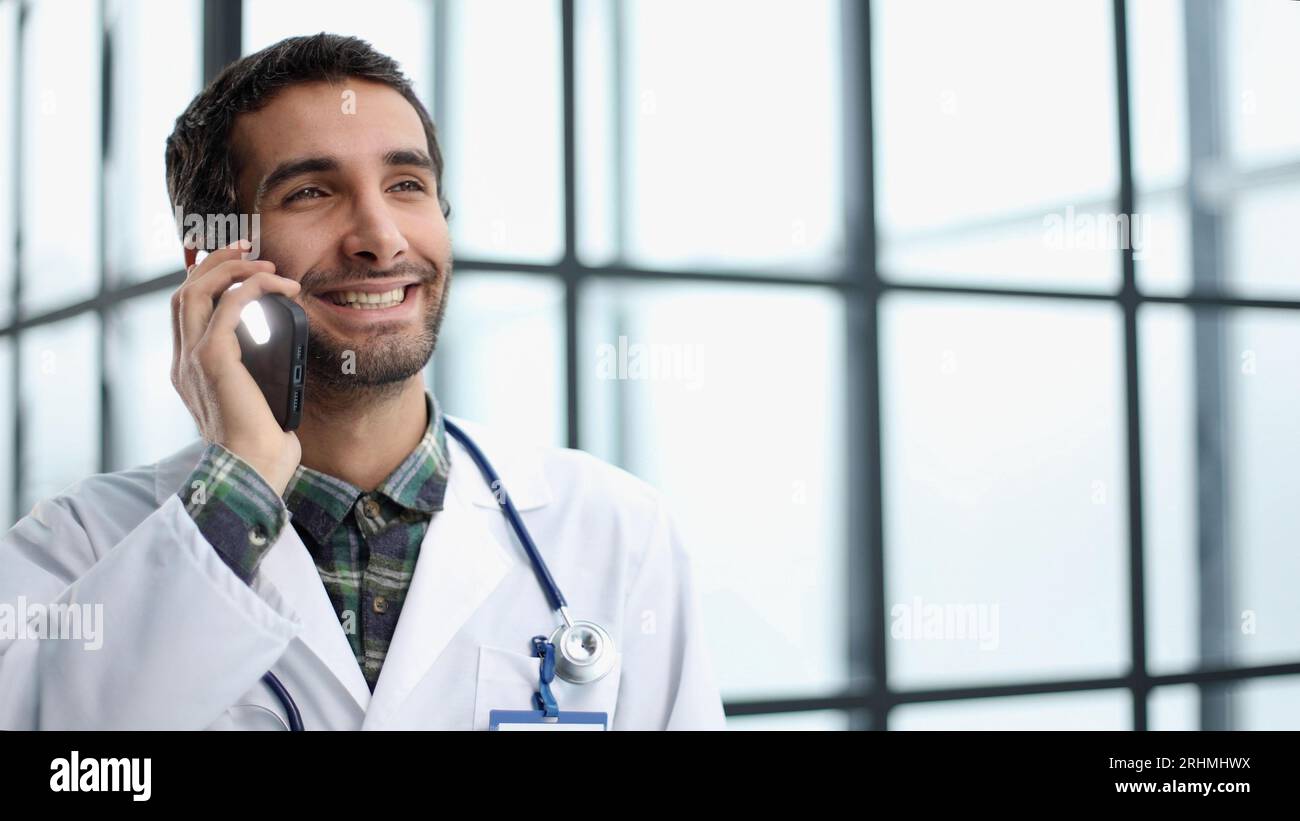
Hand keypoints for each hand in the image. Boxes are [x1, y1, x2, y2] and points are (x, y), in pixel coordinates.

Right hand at [170, 239, 302, 495]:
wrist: (252, 471)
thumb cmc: (262, 447)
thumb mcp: (257, 400)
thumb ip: (258, 373)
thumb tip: (284, 349)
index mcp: (189, 370)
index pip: (185, 309)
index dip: (205, 278)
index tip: (236, 262)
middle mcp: (183, 361)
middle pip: (185, 291)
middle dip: (214, 261)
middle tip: (248, 247)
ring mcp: (193, 359)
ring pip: (197, 290)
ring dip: (231, 267)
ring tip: (265, 261)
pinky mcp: (213, 359)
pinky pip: (227, 304)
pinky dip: (252, 286)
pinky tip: (277, 284)